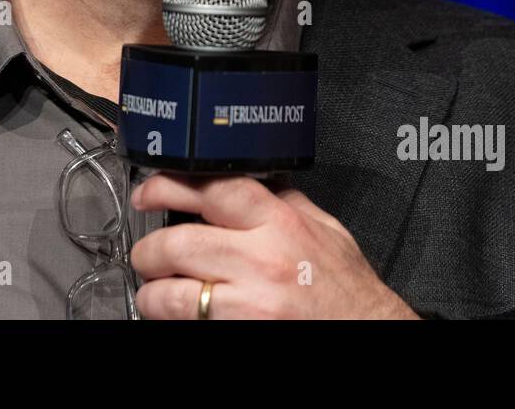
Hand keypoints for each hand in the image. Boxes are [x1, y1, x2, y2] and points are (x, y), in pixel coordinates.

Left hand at [128, 173, 419, 319]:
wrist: (368, 332)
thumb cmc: (348, 292)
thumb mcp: (326, 232)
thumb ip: (288, 203)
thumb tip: (258, 182)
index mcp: (281, 222)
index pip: (212, 189)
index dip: (169, 184)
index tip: (149, 190)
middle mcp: (262, 258)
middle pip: (180, 241)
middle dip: (150, 248)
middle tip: (147, 253)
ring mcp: (250, 300)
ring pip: (173, 291)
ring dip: (152, 291)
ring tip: (153, 290)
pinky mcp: (241, 332)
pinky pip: (188, 323)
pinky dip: (171, 319)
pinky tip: (175, 315)